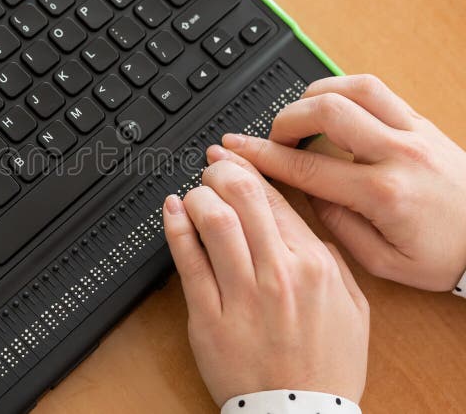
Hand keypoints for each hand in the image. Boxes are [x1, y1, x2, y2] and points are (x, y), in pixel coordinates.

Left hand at [162, 146, 368, 405]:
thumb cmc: (324, 366)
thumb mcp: (352, 308)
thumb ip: (331, 259)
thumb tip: (300, 224)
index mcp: (314, 266)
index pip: (275, 199)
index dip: (250, 170)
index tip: (236, 159)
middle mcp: (277, 275)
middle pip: (243, 198)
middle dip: (222, 172)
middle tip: (211, 168)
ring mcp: (241, 295)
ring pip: (213, 221)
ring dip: (198, 194)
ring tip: (194, 192)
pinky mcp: (208, 316)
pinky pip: (187, 260)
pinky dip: (176, 226)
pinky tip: (172, 210)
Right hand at [222, 74, 465, 290]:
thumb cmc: (446, 255)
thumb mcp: (384, 263)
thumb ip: (338, 227)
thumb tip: (309, 193)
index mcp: (384, 194)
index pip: (307, 165)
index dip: (262, 156)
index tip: (234, 149)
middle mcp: (399, 154)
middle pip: (326, 112)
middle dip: (285, 120)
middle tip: (271, 138)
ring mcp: (413, 131)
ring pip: (351, 88)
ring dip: (313, 96)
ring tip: (298, 117)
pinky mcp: (421, 122)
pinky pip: (376, 88)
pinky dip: (342, 89)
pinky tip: (330, 105)